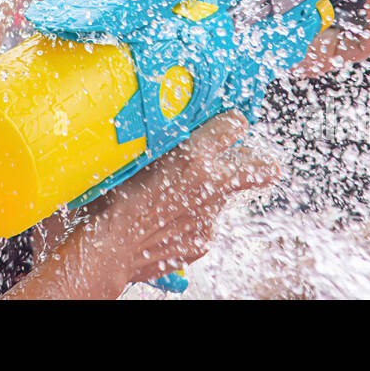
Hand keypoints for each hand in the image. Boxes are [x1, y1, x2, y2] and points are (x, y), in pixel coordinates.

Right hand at [72, 110, 280, 295]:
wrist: (107, 248)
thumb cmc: (113, 195)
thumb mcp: (136, 153)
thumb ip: (165, 139)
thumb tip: (175, 122)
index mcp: (194, 157)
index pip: (235, 125)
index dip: (231, 122)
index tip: (226, 124)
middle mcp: (210, 186)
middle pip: (263, 168)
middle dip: (257, 160)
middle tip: (240, 156)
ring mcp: (210, 217)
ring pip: (227, 194)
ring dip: (212, 188)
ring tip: (178, 190)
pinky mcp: (203, 240)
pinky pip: (207, 220)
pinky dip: (193, 216)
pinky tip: (166, 217)